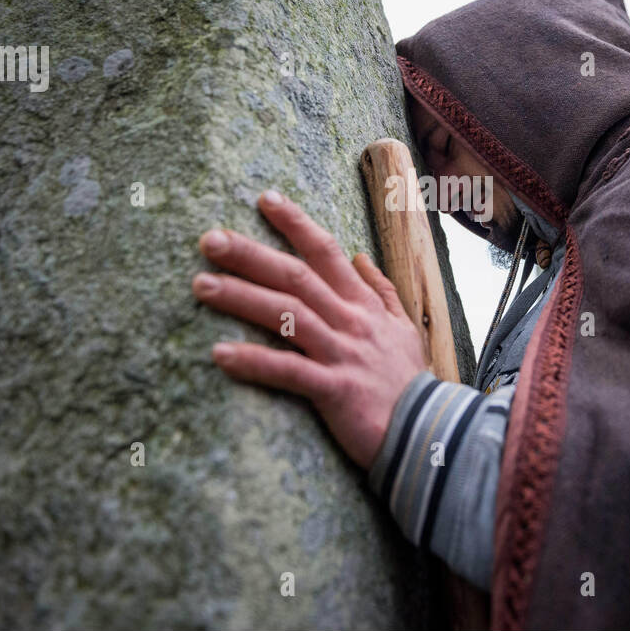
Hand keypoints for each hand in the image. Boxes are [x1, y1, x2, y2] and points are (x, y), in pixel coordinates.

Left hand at [192, 189, 428, 468]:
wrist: (428, 431)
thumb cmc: (408, 382)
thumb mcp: (403, 328)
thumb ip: (381, 291)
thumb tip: (360, 256)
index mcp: (363, 304)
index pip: (326, 252)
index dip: (296, 224)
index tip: (264, 199)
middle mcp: (351, 321)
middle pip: (296, 277)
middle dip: (251, 255)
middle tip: (209, 239)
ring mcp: (343, 353)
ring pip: (288, 315)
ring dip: (242, 298)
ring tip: (201, 286)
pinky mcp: (335, 390)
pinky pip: (289, 371)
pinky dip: (254, 361)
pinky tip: (220, 354)